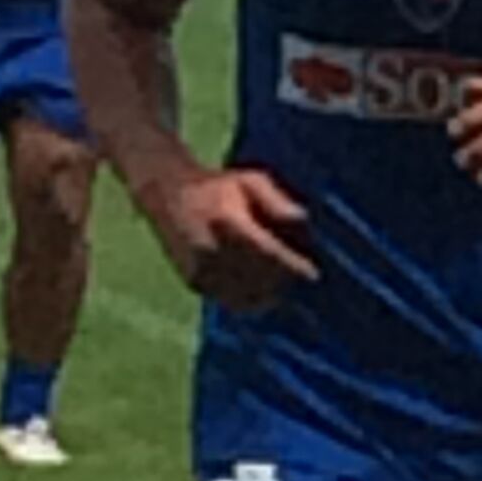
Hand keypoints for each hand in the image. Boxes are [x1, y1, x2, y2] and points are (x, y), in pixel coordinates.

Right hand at [147, 165, 316, 308]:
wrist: (168, 194)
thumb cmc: (218, 186)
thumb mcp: (251, 180)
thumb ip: (277, 202)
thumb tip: (304, 221)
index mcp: (227, 221)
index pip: (268, 253)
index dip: (293, 266)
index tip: (313, 273)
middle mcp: (211, 248)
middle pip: (260, 278)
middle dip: (283, 281)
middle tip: (299, 278)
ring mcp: (200, 268)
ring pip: (245, 295)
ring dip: (269, 294)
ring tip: (282, 286)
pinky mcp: (194, 282)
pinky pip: (229, 300)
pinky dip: (249, 299)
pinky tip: (262, 292)